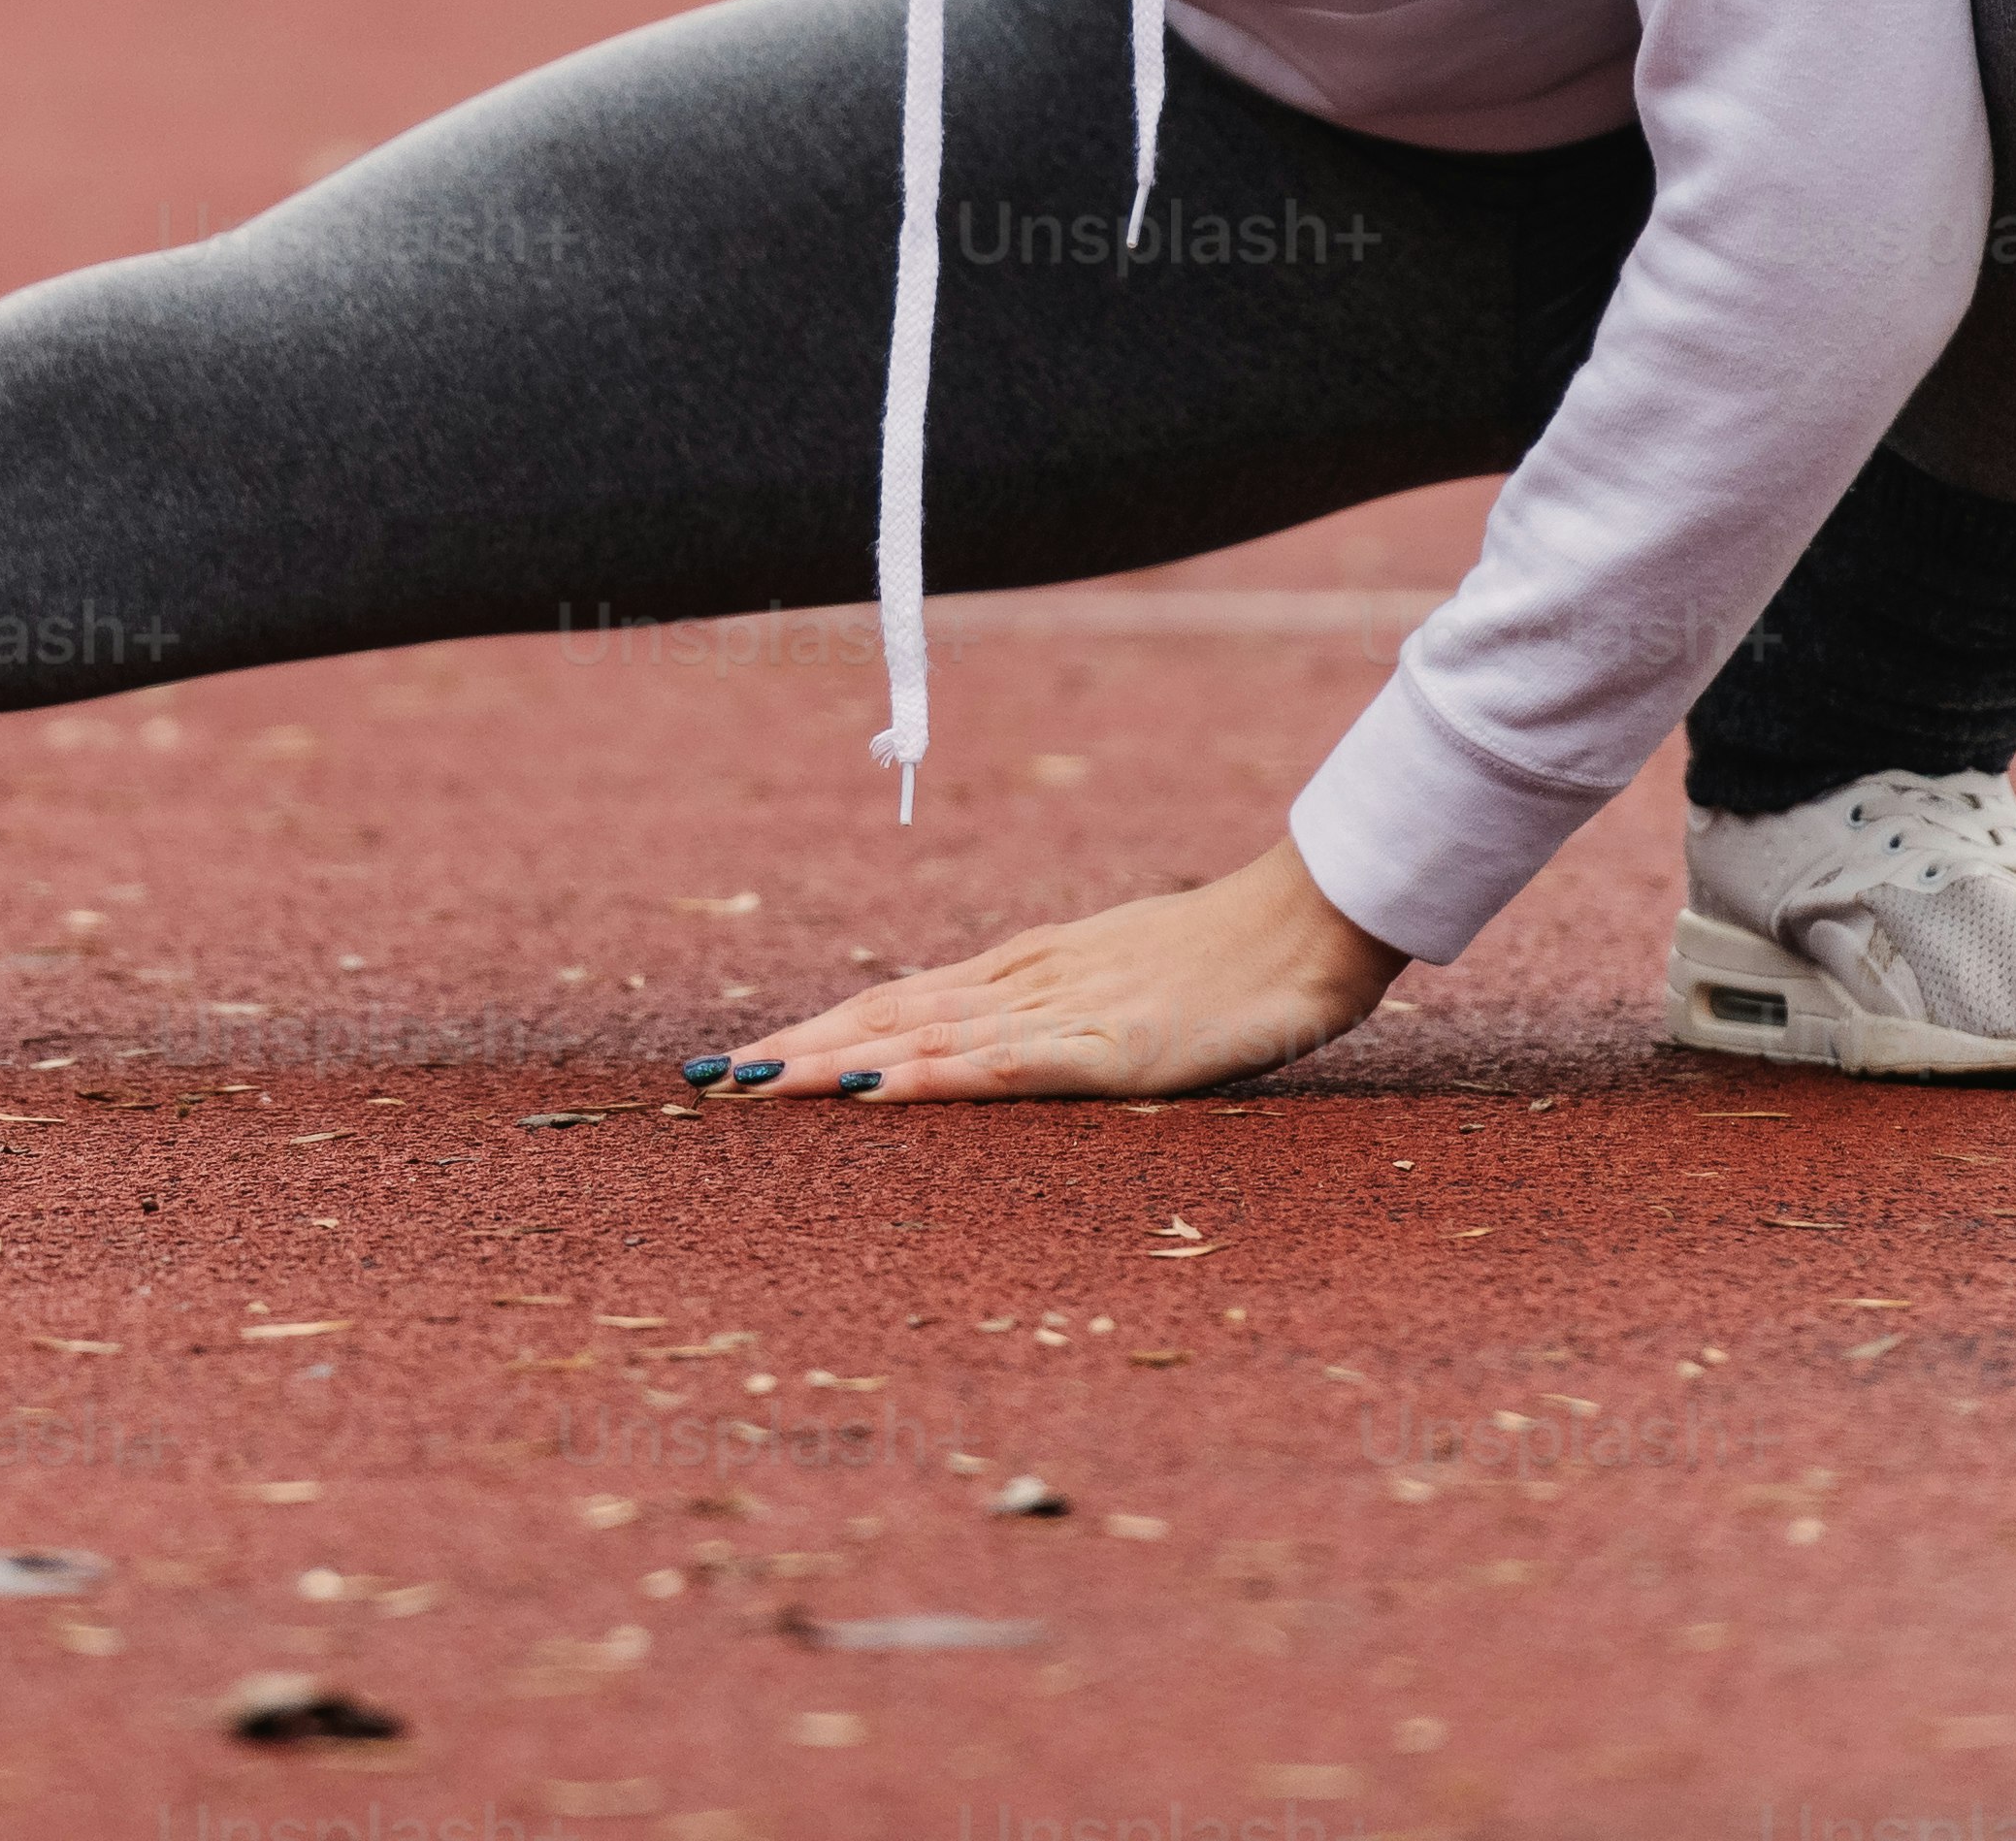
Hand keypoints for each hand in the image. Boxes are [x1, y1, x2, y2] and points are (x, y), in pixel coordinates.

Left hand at [689, 840, 1406, 1104]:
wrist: (1306, 925)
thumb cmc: (1232, 958)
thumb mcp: (1130, 985)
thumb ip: (1070, 1011)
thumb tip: (1015, 1039)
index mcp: (1026, 970)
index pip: (898, 1002)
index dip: (819, 1031)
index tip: (748, 1058)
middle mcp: (1021, 983)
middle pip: (883, 1015)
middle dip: (794, 1049)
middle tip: (709, 1080)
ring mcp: (1057, 1011)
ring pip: (917, 1036)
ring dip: (828, 1062)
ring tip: (750, 1084)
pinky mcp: (1101, 1046)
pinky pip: (994, 1064)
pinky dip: (924, 1077)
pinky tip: (872, 1090)